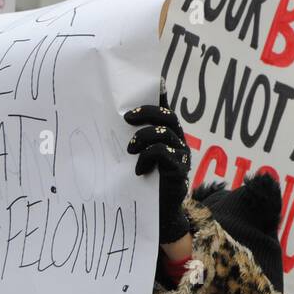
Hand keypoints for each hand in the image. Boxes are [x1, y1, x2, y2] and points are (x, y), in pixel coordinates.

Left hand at [124, 92, 190, 243]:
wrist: (158, 213)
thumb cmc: (144, 183)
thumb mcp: (137, 158)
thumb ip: (132, 141)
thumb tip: (111, 124)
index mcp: (168, 134)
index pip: (166, 108)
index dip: (162, 95)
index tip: (157, 80)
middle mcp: (178, 140)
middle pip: (167, 116)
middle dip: (147, 112)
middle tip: (126, 117)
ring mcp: (181, 154)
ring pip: (164, 133)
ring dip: (143, 137)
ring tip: (129, 150)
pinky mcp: (179, 169)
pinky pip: (163, 153)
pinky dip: (147, 157)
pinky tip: (139, 170)